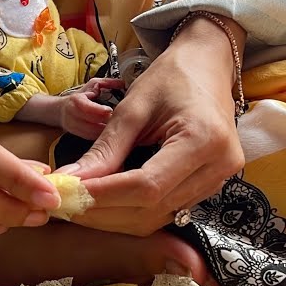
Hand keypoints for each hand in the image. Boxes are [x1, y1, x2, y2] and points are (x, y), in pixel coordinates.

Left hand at [57, 17, 246, 235]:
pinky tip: (107, 201)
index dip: (104, 195)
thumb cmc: (171, 77)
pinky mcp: (211, 187)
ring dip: (115, 217)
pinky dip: (133, 211)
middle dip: (103, 211)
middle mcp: (219, 166)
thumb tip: (70, 179)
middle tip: (65, 202)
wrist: (207, 67)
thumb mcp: (134, 106)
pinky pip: (167, 211)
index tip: (67, 192)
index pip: (147, 185)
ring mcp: (219, 180)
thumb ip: (105, 147)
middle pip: (152, 209)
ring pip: (158, 218)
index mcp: (203, 139)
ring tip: (80, 203)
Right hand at [60, 78, 123, 139]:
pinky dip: (100, 135)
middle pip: (91, 121)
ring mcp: (73, 125)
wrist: (61, 109)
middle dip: (106, 121)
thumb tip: (122, 83)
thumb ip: (107, 83)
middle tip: (119, 119)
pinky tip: (109, 132)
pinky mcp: (76, 134)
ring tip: (116, 126)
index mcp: (75, 100)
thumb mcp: (91, 85)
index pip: (86, 106)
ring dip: (105, 130)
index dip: (99, 110)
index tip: (110, 110)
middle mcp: (72, 114)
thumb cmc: (79, 96)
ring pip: (91, 132)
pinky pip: (90, 137)